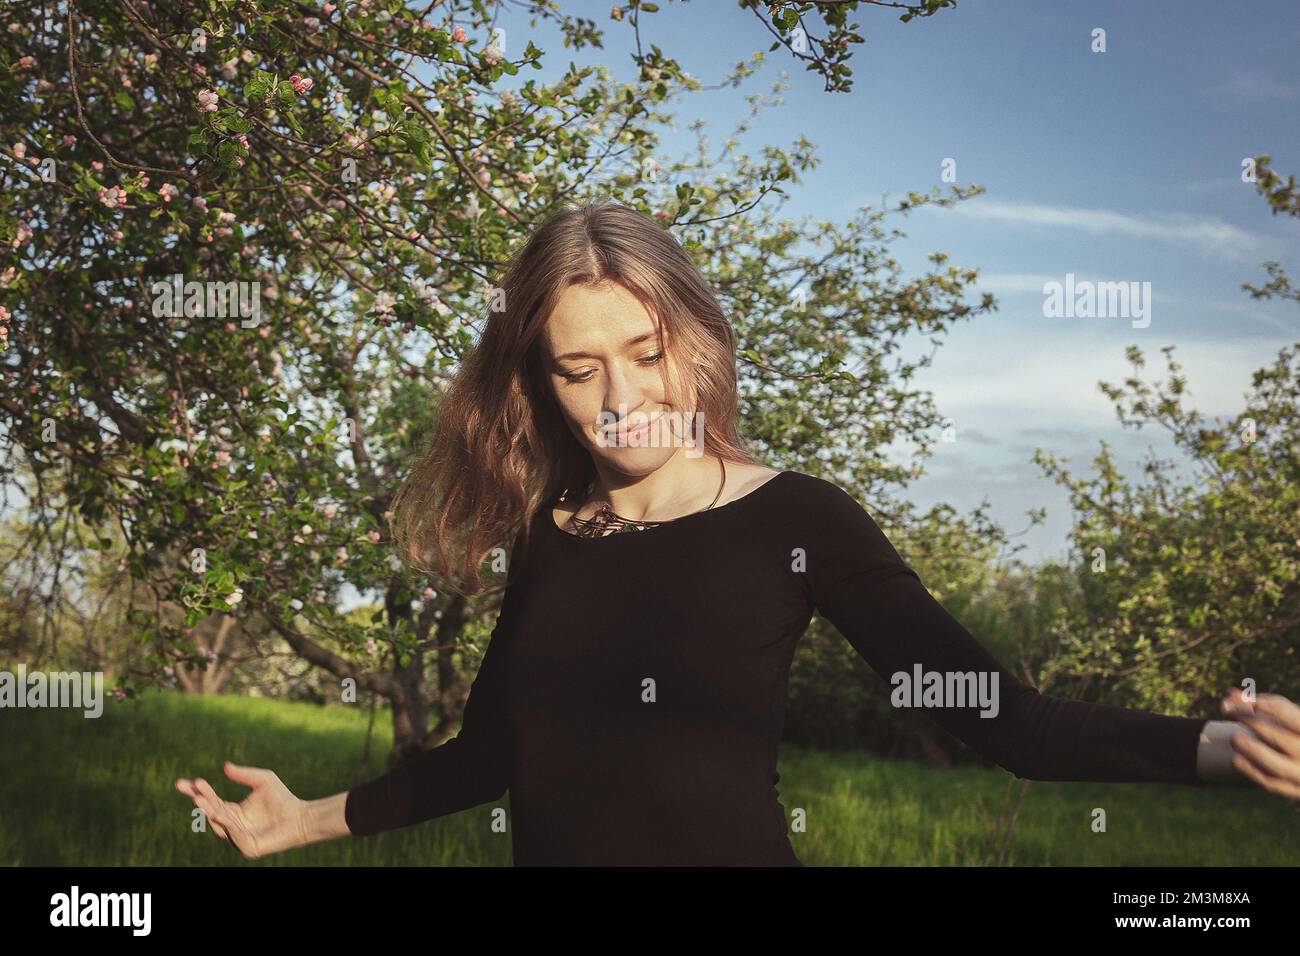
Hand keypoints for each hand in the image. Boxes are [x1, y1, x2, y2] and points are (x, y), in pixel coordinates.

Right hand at [175, 762, 307, 858]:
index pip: (212, 801)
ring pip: (219, 825)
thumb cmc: (283, 798)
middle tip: (194, 789)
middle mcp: (232, 826)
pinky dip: (226, 825)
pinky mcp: (248, 847)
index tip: (186, 782)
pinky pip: (235, 836)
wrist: (301, 816)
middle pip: (212, 813)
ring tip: (200, 800)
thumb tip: (225, 766)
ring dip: (209, 812)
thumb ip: (244, 774)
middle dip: (201, 801)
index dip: (199, 792)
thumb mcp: (263, 780)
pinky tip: (219, 813)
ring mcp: (239, 838)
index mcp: (233, 812)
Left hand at [1221, 689, 1299, 800]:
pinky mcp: (1297, 790)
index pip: (1293, 718)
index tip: (1251, 700)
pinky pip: (1273, 784)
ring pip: (1277, 766)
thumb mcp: (1284, 717)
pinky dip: (1252, 771)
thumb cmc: (1292, 733)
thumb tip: (1230, 695)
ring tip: (1234, 738)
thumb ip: (1258, 705)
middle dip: (1252, 723)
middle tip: (1231, 711)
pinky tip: (1236, 759)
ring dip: (1252, 751)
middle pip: (1280, 738)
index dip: (1270, 706)